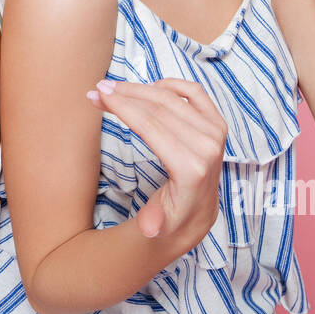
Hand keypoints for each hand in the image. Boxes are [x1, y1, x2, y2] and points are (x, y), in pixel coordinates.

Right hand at [86, 78, 225, 240]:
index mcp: (192, 169)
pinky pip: (194, 93)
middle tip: (98, 90)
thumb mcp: (158, 226)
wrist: (196, 215)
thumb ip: (153, 223)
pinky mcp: (217, 125)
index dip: (122, 107)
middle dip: (124, 95)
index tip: (97, 96)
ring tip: (114, 88)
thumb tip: (149, 229)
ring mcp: (215, 134)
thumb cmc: (170, 215)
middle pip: (159, 108)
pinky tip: (151, 86)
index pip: (151, 126)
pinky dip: (171, 84)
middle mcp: (208, 147)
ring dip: (140, 88)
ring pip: (172, 98)